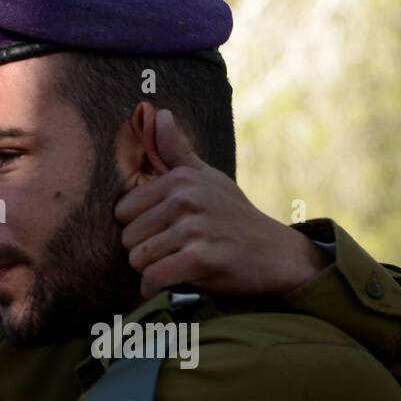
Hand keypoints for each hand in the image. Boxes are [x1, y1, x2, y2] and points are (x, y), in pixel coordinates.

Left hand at [115, 109, 328, 299]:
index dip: (138, 227)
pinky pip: (153, 278)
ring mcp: (193, 228)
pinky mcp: (200, 258)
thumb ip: (176, 150)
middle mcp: (185, 199)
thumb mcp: (208, 178)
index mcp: (180, 179)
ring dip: (151, 271)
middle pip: (128, 237)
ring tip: (176, 266)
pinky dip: (156, 289)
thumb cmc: (235, 217)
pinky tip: (172, 285)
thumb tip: (158, 112)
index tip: (163, 232)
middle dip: (144, 251)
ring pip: (138, 259)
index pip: (123, 210)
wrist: (278, 255)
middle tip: (172, 253)